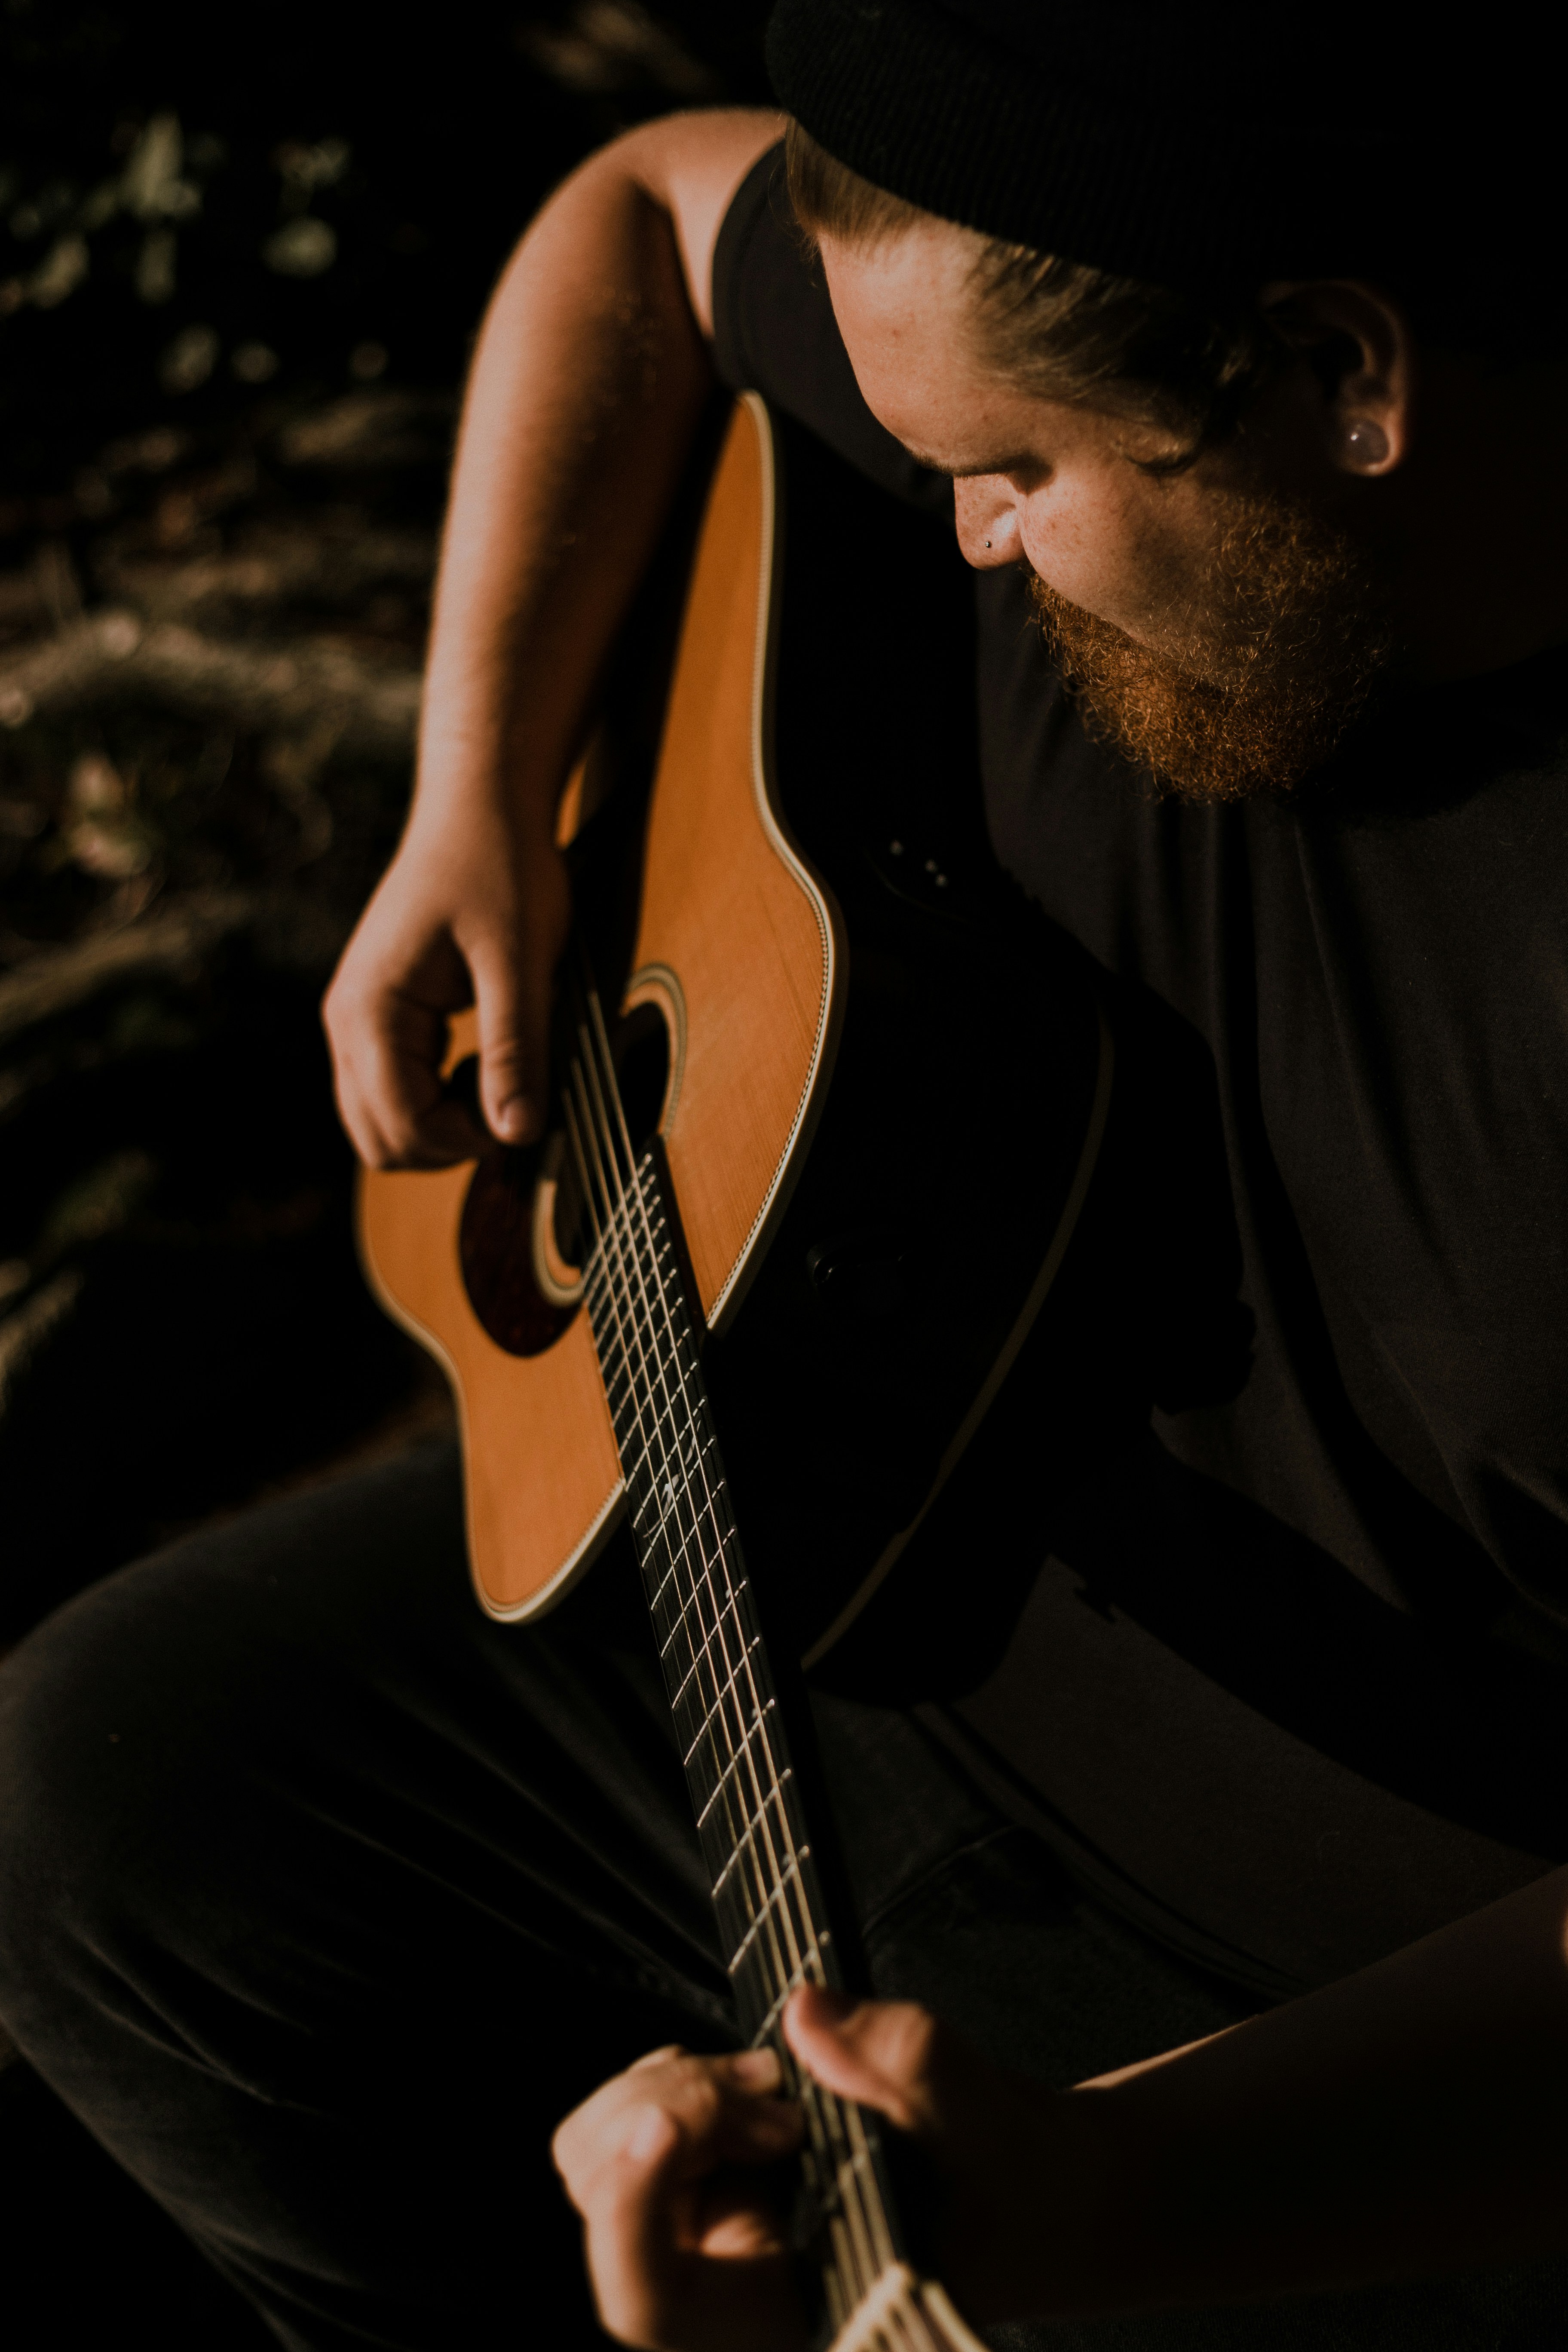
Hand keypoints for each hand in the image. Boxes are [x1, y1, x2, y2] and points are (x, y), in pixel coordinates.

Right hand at [322, 796, 569, 1168]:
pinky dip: (432, 1099)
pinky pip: (389, 1090)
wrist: (479, 806)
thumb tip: (517, 1133)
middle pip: (380, 1139)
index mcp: (371, 1010)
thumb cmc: (502, 868)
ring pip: (380, 1122)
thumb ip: (515, 1049)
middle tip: (511, 1099)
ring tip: (494, 1075)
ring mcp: (354, 1019)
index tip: (525, 1113)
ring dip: (439, 1124)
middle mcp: (346, 1021)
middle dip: (449, 1143)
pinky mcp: (375, 1016)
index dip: (469, 1141)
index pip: (404, 1126)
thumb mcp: (521, 961)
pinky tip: (476, 1062)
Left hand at [553, 1991, 1089, 2350]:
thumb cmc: (1006, 2180)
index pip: (646, 2303)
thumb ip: (902, 2063)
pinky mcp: (703, 2173)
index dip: (629, 2211)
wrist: (1023, 2186)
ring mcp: (700, 2227)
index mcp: (777, 2321)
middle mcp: (719, 2285)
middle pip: (603, 2199)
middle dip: (674, 2113)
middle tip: (773, 2096)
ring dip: (677, 2088)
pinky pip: (635, 2114)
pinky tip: (758, 2083)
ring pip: (599, 2148)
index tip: (669, 2120)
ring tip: (772, 2087)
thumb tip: (806, 2014)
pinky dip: (684, 2076)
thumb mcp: (981, 2116)